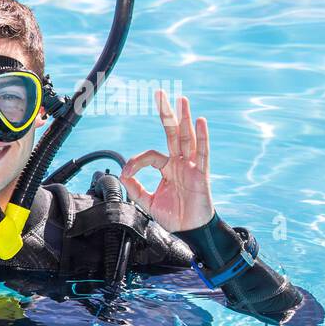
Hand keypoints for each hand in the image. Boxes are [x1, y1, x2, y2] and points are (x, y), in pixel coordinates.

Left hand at [121, 91, 213, 232]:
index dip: (136, 162)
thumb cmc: (173, 216)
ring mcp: (192, 166)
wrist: (189, 231)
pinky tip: (200, 121)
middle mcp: (180, 163)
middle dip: (166, 114)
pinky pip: (203, 152)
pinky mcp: (202, 174)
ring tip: (181, 100)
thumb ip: (134, 187)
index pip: (150, 156)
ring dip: (184, 118)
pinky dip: (202, 136)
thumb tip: (121, 173)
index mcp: (167, 168)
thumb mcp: (146, 201)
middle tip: (160, 94)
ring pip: (187, 138)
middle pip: (172, 133)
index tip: (127, 173)